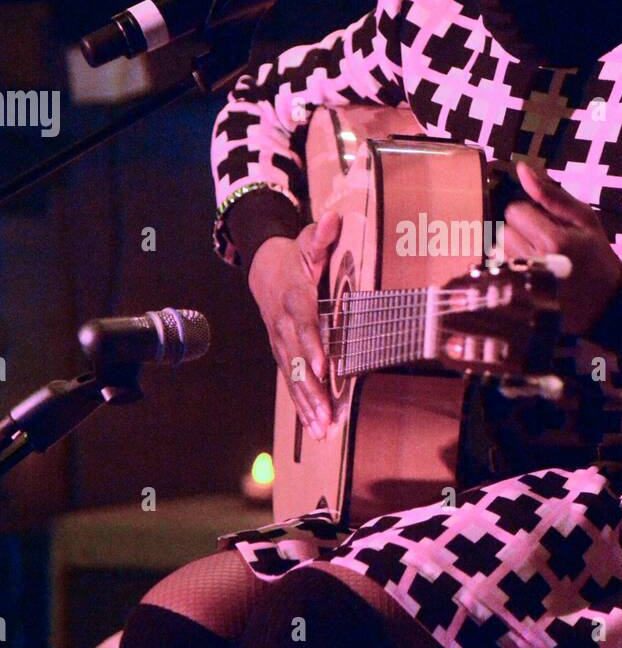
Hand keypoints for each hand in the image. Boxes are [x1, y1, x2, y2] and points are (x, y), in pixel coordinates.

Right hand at [247, 211, 340, 438]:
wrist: (262, 266)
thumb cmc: (293, 255)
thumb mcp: (306, 241)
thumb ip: (321, 236)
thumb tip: (333, 218)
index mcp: (294, 297)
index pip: (303, 322)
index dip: (311, 343)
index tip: (322, 365)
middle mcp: (283, 324)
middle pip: (297, 359)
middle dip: (311, 389)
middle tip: (326, 415)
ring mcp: (279, 341)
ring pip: (292, 376)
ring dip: (308, 404)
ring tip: (322, 430)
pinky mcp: (281, 352)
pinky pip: (290, 380)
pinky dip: (302, 404)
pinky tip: (315, 426)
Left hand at [501, 163, 621, 335]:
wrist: (606, 302)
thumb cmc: (595, 254)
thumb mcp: (583, 218)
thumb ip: (550, 193)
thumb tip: (521, 168)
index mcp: (554, 240)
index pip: (515, 211)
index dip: (528, 213)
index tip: (545, 223)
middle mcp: (536, 263)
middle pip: (503, 231)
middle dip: (519, 231)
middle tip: (541, 240)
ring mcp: (525, 283)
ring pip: (498, 250)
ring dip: (513, 249)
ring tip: (537, 256)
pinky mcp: (518, 297)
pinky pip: (499, 270)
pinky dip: (510, 267)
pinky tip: (530, 272)